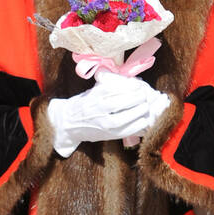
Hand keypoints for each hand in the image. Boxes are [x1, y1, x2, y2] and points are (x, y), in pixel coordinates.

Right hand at [47, 72, 169, 156]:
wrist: (68, 123)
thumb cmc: (86, 103)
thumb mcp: (94, 89)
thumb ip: (111, 83)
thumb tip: (134, 80)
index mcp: (96, 94)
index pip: (117, 87)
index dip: (132, 86)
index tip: (139, 84)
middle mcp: (98, 108)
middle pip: (123, 101)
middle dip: (138, 97)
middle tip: (144, 95)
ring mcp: (103, 123)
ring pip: (126, 116)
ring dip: (140, 110)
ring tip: (145, 106)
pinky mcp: (108, 134)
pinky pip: (127, 130)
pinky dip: (138, 124)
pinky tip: (142, 119)